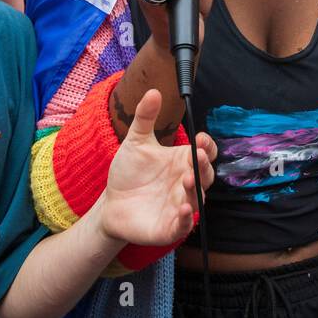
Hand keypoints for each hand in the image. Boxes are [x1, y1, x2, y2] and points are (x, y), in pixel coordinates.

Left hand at [100, 88, 217, 246]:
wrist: (110, 204)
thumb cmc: (129, 172)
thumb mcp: (135, 142)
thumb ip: (145, 118)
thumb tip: (153, 91)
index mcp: (182, 161)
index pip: (205, 152)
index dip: (206, 146)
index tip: (198, 139)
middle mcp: (186, 182)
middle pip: (206, 175)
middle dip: (204, 166)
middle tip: (195, 157)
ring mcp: (180, 205)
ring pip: (198, 199)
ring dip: (196, 190)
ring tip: (187, 181)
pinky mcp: (170, 227)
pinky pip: (185, 225)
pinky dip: (188, 218)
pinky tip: (185, 209)